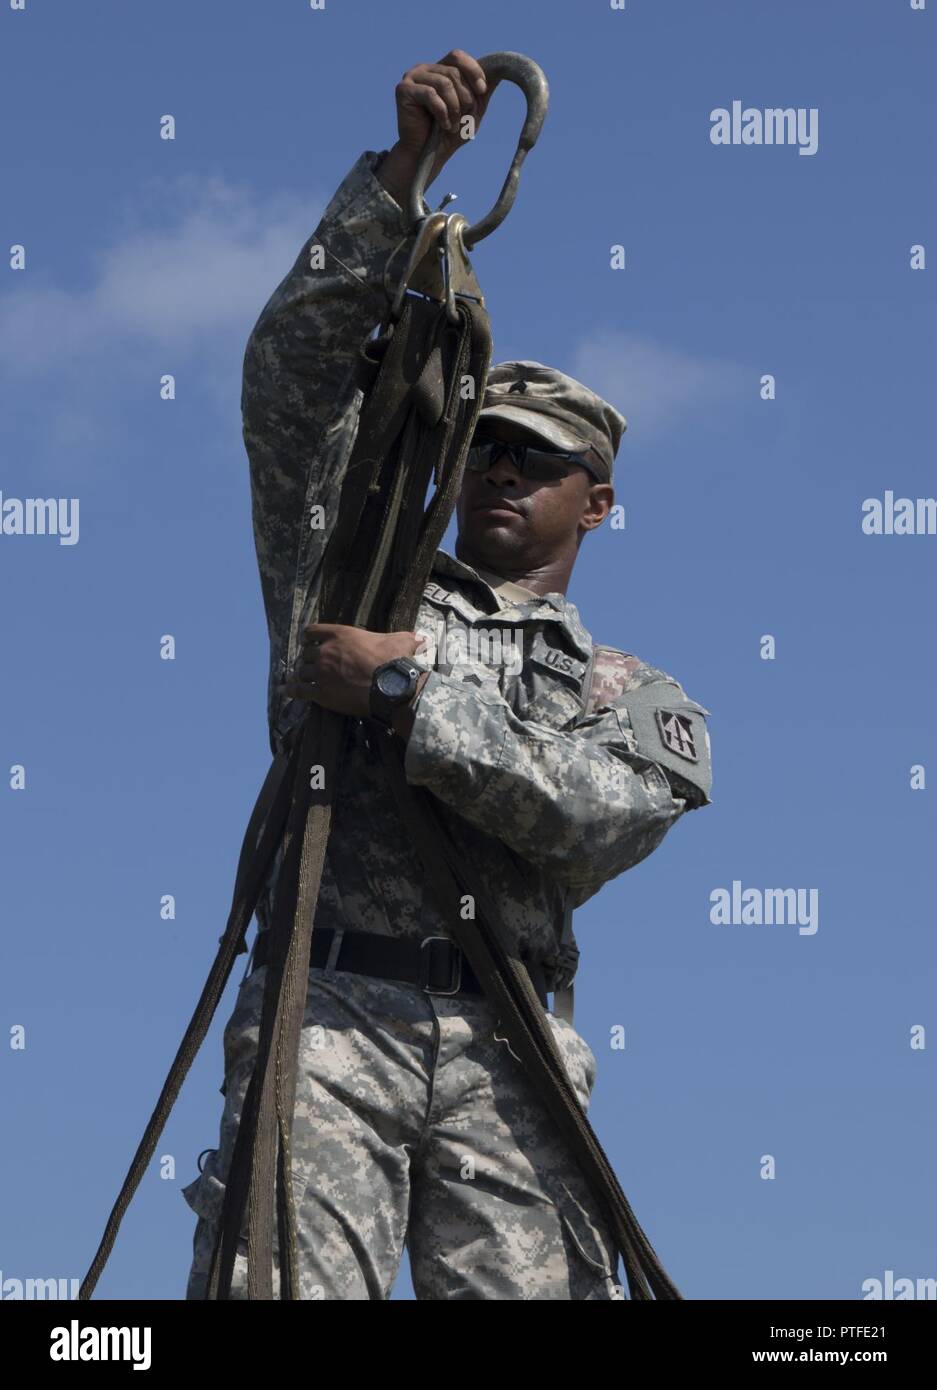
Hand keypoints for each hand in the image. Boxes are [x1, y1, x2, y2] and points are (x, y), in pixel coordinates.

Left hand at [279, 623, 425, 718]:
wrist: (391, 686)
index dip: (310, 638)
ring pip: (302, 672)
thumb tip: (421, 640)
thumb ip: (404, 638)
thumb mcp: (402, 640)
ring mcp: (321, 672)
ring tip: (303, 680)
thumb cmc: (396, 661)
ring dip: (303, 676)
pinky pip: (299, 690)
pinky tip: (286, 691)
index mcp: (341, 634)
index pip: (312, 631)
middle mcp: (326, 651)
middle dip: (310, 660)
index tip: (309, 643)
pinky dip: (292, 690)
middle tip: (314, 667)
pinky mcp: (320, 692)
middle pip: (306, 654)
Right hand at [379, 49, 498, 203]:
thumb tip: (498, 70)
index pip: (457, 57)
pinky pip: (430, 95)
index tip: (482, 91)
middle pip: (453, 72)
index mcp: (438, 69)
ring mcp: (412, 78)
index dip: (472, 71)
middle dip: (464, 97)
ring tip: (453, 125)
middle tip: (462, 118)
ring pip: (444, 83)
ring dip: (454, 108)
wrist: (428, 155)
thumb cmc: (449, 133)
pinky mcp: (403, 90)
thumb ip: (481, 90)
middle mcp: (424, 70)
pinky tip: (443, 125)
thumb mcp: (472, 109)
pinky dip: (442, 113)